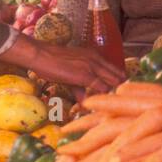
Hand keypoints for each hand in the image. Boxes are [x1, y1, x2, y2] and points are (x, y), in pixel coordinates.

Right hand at [0, 33, 124, 94]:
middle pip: (119, 77)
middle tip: (118, 103)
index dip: (119, 84)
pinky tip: (101, 105)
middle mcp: (97, 60)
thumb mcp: (70, 73)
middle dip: (120, 90)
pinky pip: (102, 89)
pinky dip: (103, 99)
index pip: (116, 71)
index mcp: (95, 56)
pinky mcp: (86, 75)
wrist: (41, 55)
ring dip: (114, 95)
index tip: (119, 95)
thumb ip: (80, 87)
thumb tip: (84, 102)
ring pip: (114, 83)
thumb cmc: (52, 63)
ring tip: (112, 106)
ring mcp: (93, 67)